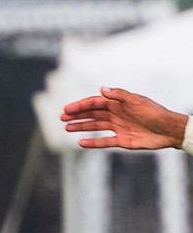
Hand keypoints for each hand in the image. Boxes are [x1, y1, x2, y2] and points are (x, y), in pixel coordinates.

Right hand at [62, 87, 188, 150]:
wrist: (170, 130)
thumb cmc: (155, 113)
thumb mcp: (137, 101)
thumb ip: (119, 95)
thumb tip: (102, 89)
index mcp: (118, 103)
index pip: (95, 103)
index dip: (81, 105)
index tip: (67, 109)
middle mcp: (116, 114)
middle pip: (92, 114)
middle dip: (77, 115)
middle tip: (62, 118)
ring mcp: (118, 127)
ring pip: (95, 126)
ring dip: (81, 126)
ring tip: (67, 128)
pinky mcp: (122, 140)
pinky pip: (104, 142)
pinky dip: (92, 143)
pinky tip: (81, 143)